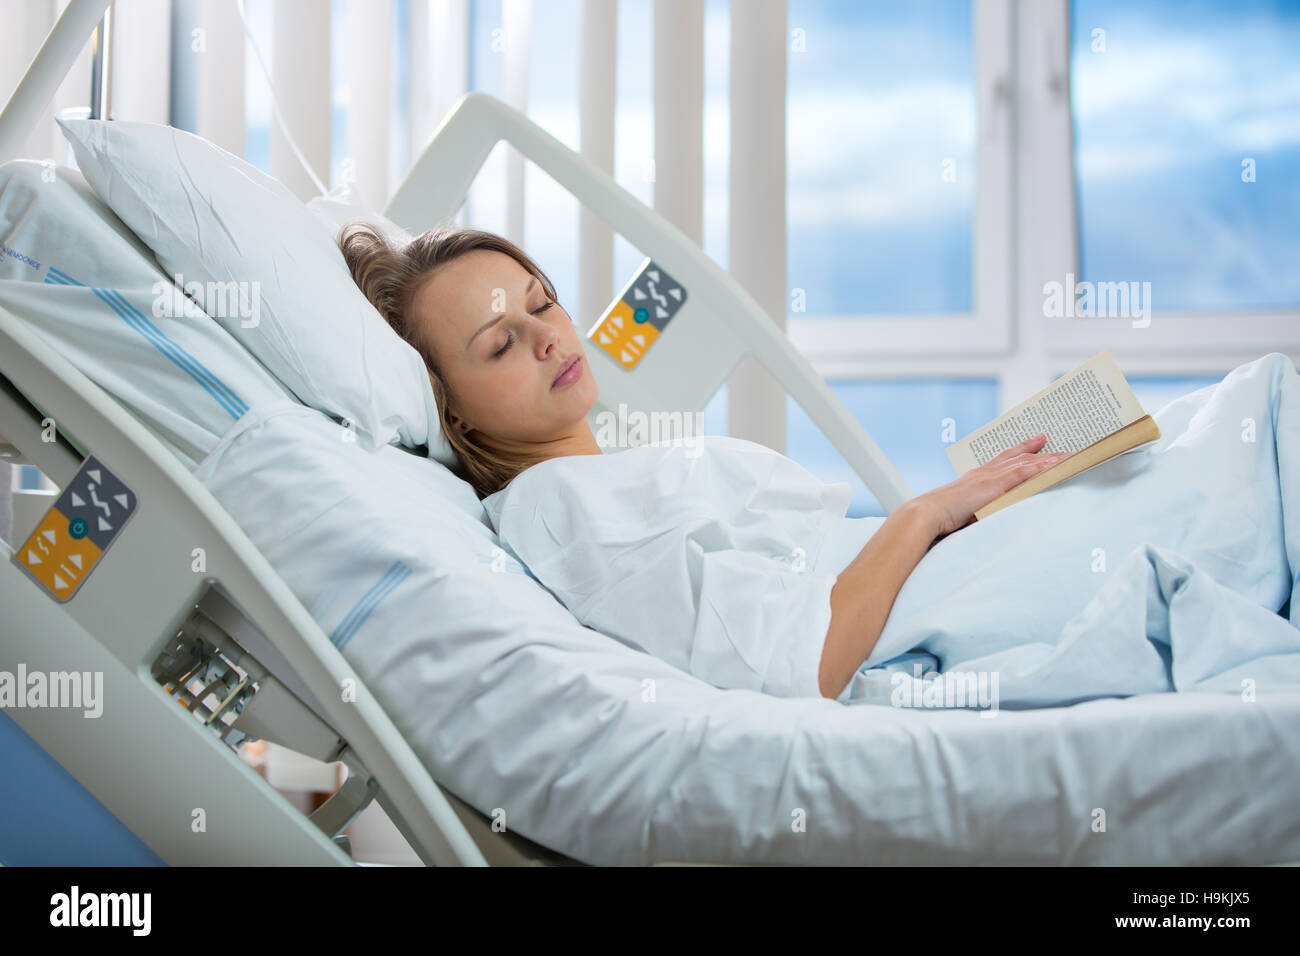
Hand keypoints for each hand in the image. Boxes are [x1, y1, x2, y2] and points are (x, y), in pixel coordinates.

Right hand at [910, 433, 1068, 539]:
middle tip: (1054, 441)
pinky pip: (1023, 472)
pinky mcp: (994, 485)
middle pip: (1017, 456)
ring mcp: (989, 476)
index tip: (1034, 442)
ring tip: (1068, 454)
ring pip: (1025, 461)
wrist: (927, 513)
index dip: (1019, 450)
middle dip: (1037, 449)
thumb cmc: (939, 517)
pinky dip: (1041, 466)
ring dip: (1048, 457)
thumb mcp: (962, 513)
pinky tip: (1056, 463)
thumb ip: (977, 513)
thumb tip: (985, 523)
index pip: (1002, 460)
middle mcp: (984, 472)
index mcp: (975, 478)